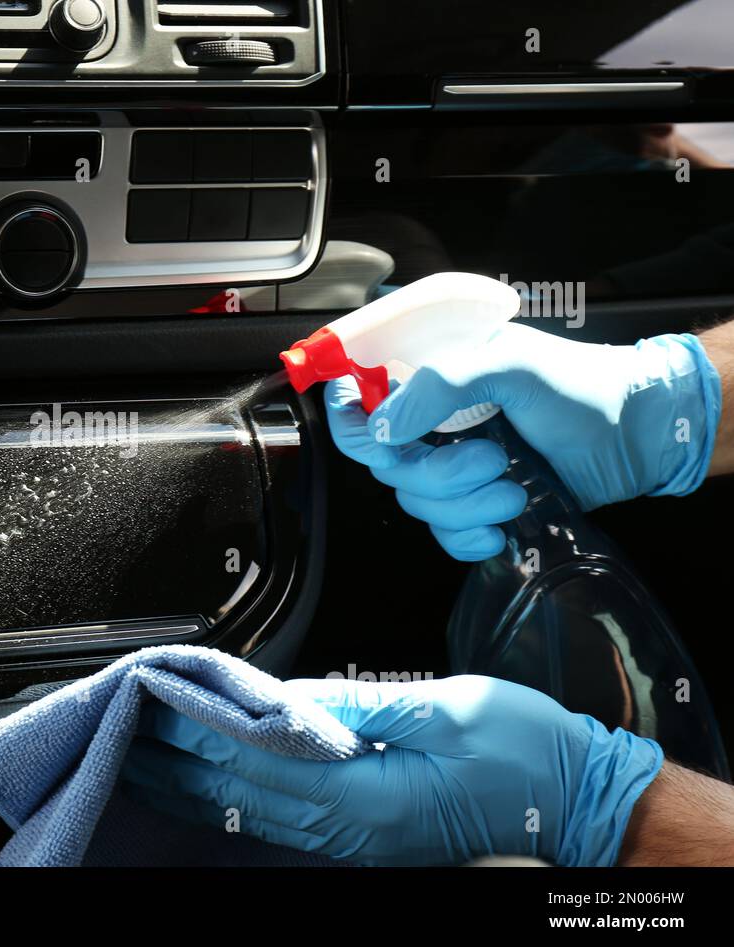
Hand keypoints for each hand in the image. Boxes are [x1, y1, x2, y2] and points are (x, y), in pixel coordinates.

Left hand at [119, 675, 661, 865]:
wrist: (579, 803)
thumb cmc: (526, 752)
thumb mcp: (446, 707)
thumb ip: (360, 704)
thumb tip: (289, 697)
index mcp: (366, 797)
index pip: (252, 759)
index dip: (195, 728)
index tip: (151, 697)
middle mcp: (349, 829)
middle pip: (235, 794)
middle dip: (170, 759)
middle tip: (116, 723)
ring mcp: (353, 840)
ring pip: (246, 813)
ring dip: (186, 783)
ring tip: (136, 754)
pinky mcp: (361, 836)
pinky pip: (274, 821)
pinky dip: (225, 800)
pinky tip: (199, 788)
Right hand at [325, 324, 719, 559]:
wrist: (637, 436)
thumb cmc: (581, 387)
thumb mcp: (512, 363)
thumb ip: (442, 384)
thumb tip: (384, 428)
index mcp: (428, 378)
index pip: (358, 400)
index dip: (352, 422)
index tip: (380, 440)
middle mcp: (430, 422)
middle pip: (386, 465)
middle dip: (437, 475)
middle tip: (493, 460)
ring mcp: (449, 465)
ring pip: (416, 503)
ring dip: (466, 505)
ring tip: (517, 489)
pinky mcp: (473, 505)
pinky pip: (442, 535)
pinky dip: (468, 538)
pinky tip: (501, 529)